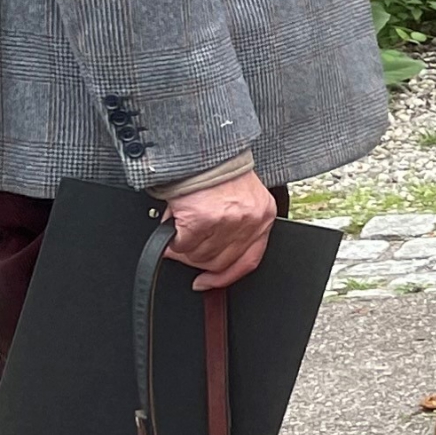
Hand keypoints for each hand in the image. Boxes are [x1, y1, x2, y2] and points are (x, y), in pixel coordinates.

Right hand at [166, 171, 278, 290]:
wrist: (202, 151)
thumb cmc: (219, 172)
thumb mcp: (243, 198)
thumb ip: (238, 226)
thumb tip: (214, 256)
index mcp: (263, 216)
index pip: (249, 260)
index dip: (225, 277)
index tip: (207, 283)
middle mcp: (249, 221)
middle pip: (220, 262)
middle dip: (197, 260)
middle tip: (184, 247)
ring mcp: (227, 222)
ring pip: (199, 256)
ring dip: (183, 248)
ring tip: (180, 228)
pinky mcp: (203, 220)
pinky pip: (182, 245)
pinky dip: (172, 240)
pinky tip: (172, 226)